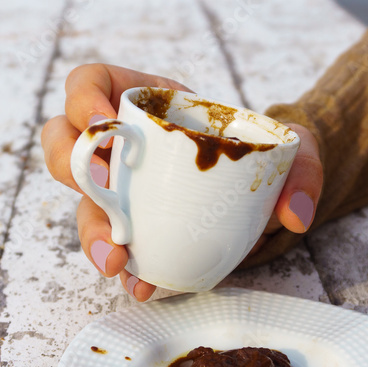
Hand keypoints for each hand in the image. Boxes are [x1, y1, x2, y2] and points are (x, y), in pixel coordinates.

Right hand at [41, 63, 323, 300]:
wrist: (261, 192)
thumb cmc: (261, 153)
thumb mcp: (291, 147)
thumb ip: (304, 168)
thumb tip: (296, 212)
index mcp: (142, 101)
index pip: (88, 84)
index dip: (83, 99)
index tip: (105, 122)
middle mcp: (119, 143)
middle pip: (63, 143)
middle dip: (73, 167)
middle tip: (103, 188)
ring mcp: (118, 187)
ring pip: (79, 200)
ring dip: (91, 229)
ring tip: (117, 258)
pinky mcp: (130, 226)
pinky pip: (110, 243)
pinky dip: (122, 265)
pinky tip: (140, 282)